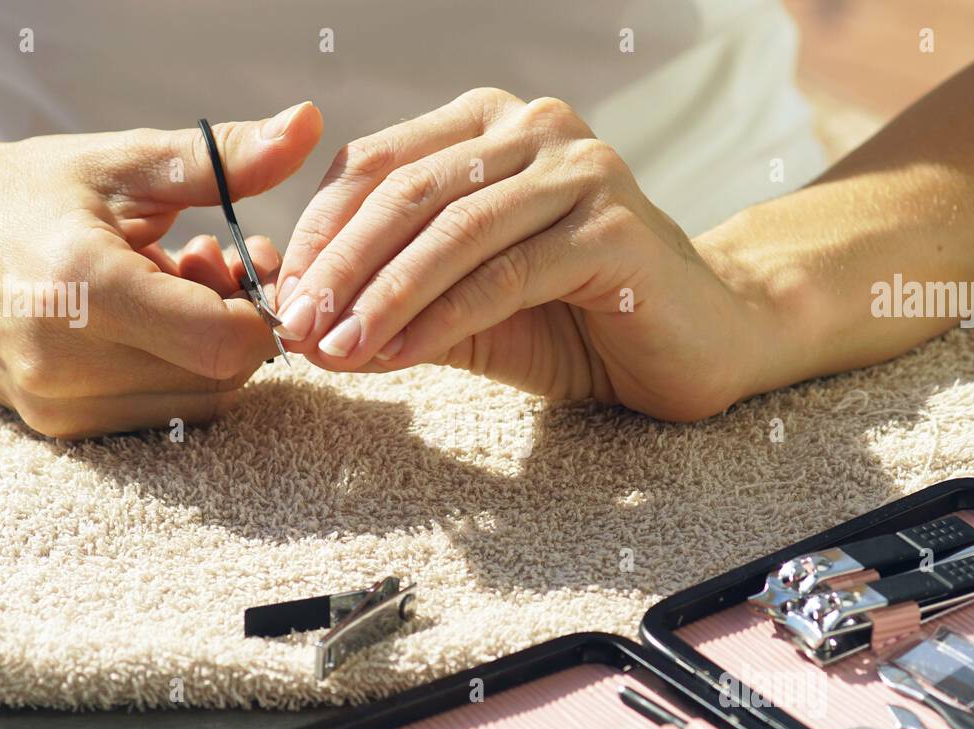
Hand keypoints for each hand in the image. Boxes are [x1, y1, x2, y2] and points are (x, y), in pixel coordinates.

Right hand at [0, 101, 321, 437]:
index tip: (250, 264)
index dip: (261, 309)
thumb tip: (307, 127)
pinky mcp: (57, 426)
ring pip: (196, 402)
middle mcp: (66, 361)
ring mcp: (58, 403)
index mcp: (82, 286)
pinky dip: (172, 370)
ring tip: (171, 284)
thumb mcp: (121, 163)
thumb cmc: (21, 194)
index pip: (224, 341)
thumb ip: (221, 160)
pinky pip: (159, 412)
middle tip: (211, 261)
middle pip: (219, 376)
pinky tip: (145, 321)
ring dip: (208, 349)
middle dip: (238, 322)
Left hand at [271, 88, 771, 421]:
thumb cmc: (574, 322)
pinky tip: (400, 354)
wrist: (692, 346)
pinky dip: (444, 316)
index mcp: (488, 127)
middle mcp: (536, 129)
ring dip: (384, 295)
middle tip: (297, 328)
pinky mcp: (615, 227)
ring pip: (455, 229)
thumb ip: (396, 307)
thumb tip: (306, 331)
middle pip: (408, 191)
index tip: (281, 296)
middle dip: (341, 266)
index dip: (320, 230)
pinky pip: (507, 273)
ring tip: (336, 349)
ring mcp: (581, 170)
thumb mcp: (466, 310)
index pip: (378, 164)